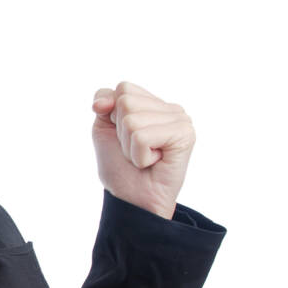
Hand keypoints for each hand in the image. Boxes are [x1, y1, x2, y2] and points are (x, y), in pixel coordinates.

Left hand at [91, 81, 195, 218]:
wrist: (133, 199)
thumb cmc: (121, 166)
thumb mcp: (104, 129)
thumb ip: (104, 104)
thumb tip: (102, 102)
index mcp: (153, 103)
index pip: (122, 88)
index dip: (112, 114)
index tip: (123, 137)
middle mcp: (170, 108)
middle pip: (126, 101)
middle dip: (120, 132)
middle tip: (135, 150)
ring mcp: (181, 119)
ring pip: (132, 120)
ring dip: (130, 146)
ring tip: (145, 158)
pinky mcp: (185, 134)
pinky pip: (142, 136)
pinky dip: (139, 155)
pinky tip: (154, 162)